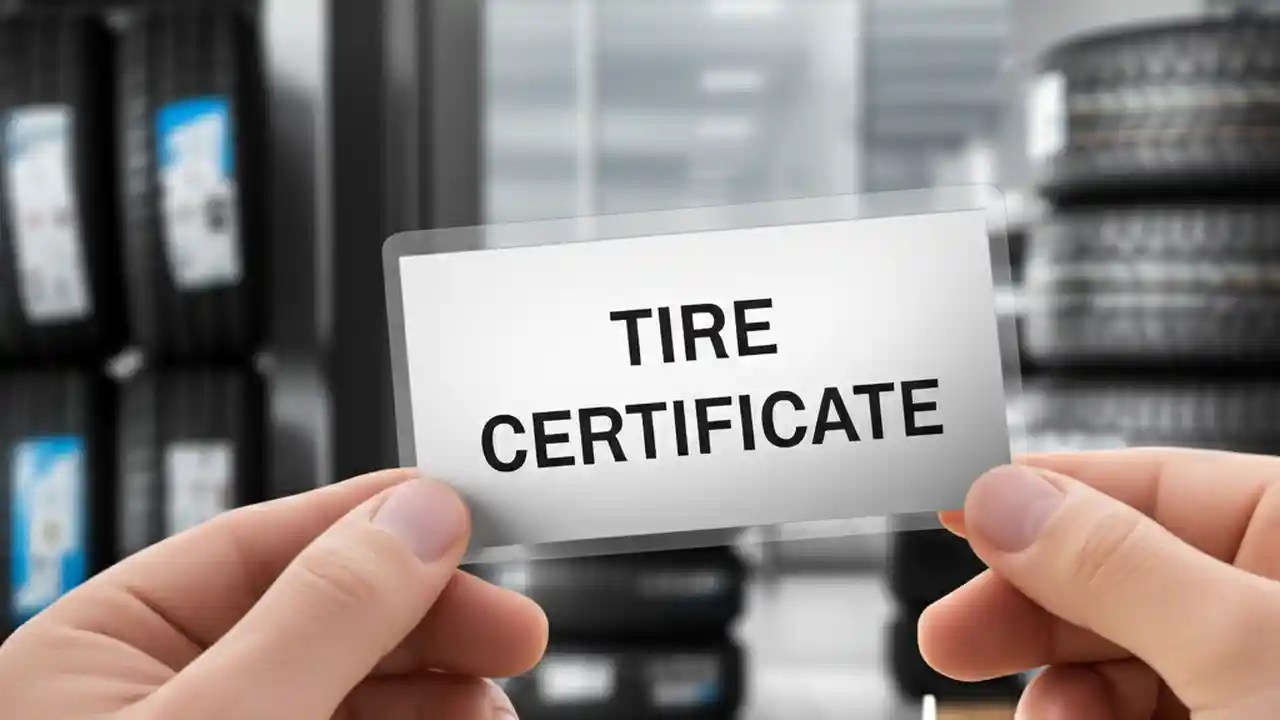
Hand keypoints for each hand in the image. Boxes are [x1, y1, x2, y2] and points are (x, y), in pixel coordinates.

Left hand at [0, 469, 547, 718]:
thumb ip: (321, 615)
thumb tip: (418, 513)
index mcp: (98, 651)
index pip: (260, 543)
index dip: (377, 521)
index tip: (469, 516)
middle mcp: (154, 701)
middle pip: (320, 619)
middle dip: (428, 620)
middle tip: (514, 628)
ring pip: (348, 691)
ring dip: (436, 689)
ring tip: (493, 702)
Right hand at [921, 449, 1279, 718]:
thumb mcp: (1237, 650)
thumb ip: (1117, 565)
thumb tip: (1004, 496)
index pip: (1162, 486)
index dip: (1048, 493)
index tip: (954, 502)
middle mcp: (1279, 613)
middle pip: (1122, 579)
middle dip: (1030, 608)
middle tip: (954, 631)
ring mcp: (1258, 686)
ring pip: (1117, 658)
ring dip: (1059, 686)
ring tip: (1044, 717)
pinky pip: (1132, 715)